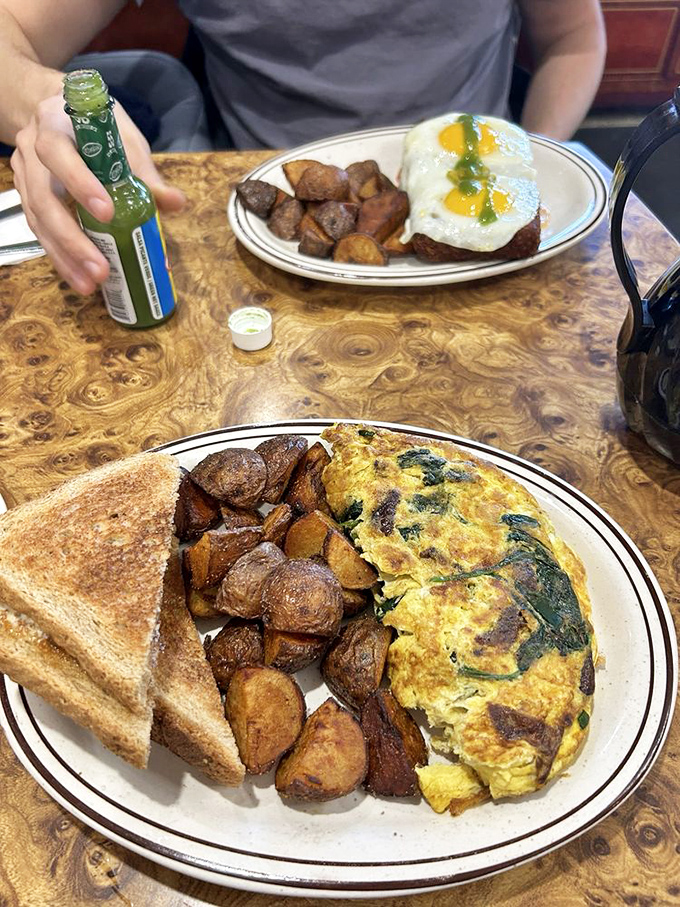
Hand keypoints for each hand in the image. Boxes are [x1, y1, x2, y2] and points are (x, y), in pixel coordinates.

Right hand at [11, 92, 185, 293]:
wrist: (59, 113)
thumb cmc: (98, 127)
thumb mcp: (124, 139)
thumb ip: (146, 173)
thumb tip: (176, 203)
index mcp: (55, 124)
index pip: (58, 153)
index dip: (80, 184)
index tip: (107, 214)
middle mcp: (32, 149)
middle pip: (42, 198)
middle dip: (72, 239)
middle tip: (101, 269)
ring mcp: (24, 175)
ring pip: (38, 220)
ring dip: (65, 257)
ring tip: (90, 285)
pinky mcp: (26, 197)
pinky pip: (39, 231)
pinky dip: (61, 257)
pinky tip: (79, 278)